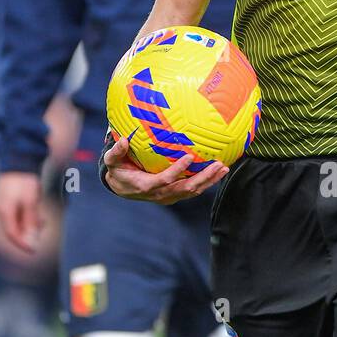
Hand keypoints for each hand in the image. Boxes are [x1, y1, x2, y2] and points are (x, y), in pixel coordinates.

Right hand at [0, 171, 44, 252]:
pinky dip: (29, 218)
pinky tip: (38, 214)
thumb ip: (31, 222)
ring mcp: (5, 206)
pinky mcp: (10, 202)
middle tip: (43, 230)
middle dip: (29, 234)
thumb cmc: (24, 181)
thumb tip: (32, 241)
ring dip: (31, 225)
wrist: (19, 161)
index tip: (35, 251)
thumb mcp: (31, 203)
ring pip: (18, 223)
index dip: (23, 244)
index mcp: (4, 212)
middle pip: (15, 230)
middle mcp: (2, 211)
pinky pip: (18, 215)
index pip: (12, 235)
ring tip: (44, 221)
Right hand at [103, 135, 228, 203]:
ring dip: (209, 181)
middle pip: (186, 188)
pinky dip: (206, 182)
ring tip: (223, 168)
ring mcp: (170, 197)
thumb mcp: (112, 162)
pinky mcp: (175, 195)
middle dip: (204, 178)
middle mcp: (161, 194)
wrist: (122, 189)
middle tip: (218, 164)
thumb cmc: (118, 171)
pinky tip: (217, 171)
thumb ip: (116, 152)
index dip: (177, 170)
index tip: (189, 156)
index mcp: (146, 186)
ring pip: (193, 191)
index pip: (166, 180)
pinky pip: (193, 190)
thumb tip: (123, 139)